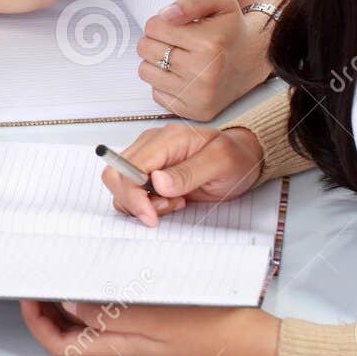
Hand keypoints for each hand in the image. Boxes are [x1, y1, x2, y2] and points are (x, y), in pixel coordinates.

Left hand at [19, 300, 279, 355]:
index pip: (60, 344)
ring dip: (69, 299)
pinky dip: (97, 294)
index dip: (36, 323)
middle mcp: (121, 342)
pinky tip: (101, 274)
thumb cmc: (208, 327)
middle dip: (46, 309)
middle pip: (69, 332)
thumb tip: (67, 303)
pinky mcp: (151, 322)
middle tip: (38, 279)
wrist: (248, 337)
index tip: (26, 296)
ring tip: (62, 271)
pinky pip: (112, 312)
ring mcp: (136, 333)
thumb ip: (107, 313)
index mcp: (117, 344)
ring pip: (87, 321)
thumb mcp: (152, 317)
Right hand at [100, 122, 264, 227]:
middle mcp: (150, 146)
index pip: (130, 167)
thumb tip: (156, 181)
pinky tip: (170, 201)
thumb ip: (188, 173)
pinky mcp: (148, 172)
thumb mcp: (220, 163)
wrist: (241, 158)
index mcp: (166, 139)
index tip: (151, 216)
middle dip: (134, 201)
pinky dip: (145, 204)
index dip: (134, 195)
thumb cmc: (233, 157)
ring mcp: (147, 158)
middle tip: (163, 210)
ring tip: (174, 203)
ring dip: (142, 204)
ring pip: (121, 187)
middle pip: (115, 176)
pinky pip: (132, 192)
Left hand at [137, 0, 269, 118]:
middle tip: (178, 41)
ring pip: (145, 71)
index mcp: (208, 44)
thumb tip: (165, 15)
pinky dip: (165, 83)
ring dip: (157, 62)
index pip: (152, 27)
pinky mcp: (194, 112)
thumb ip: (190, 2)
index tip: (177, 26)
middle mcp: (204, 73)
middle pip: (145, 48)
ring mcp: (199, 96)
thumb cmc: (232, 29)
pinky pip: (156, 93)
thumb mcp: (220, 1)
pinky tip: (185, 75)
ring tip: (180, 57)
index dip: (161, 22)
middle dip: (157, 40)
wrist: (254, 59)